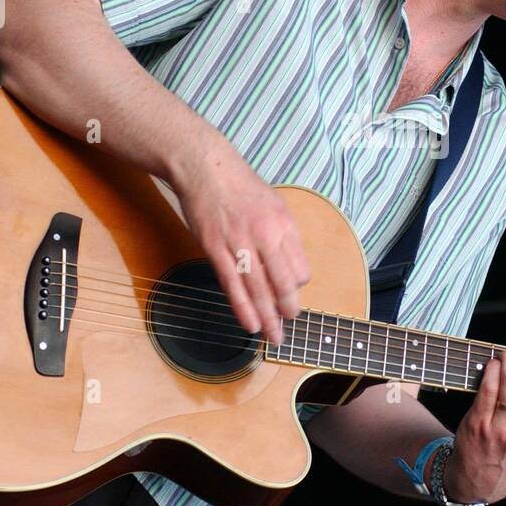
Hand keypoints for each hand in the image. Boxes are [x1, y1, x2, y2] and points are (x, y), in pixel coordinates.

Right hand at [168, 129, 310, 344]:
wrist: (205, 167)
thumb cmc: (239, 185)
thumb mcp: (273, 203)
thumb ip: (283, 233)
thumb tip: (290, 265)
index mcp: (284, 223)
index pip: (300, 268)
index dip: (297, 287)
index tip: (291, 297)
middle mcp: (266, 234)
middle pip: (284, 283)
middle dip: (288, 310)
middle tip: (288, 328)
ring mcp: (240, 242)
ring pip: (259, 289)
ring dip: (268, 317)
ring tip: (273, 337)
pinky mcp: (215, 248)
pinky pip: (232, 285)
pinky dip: (243, 308)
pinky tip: (250, 324)